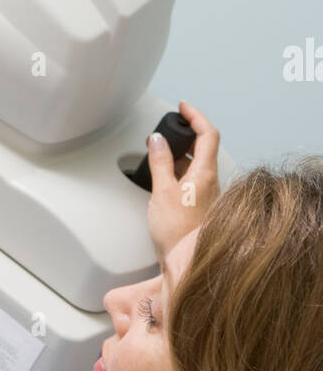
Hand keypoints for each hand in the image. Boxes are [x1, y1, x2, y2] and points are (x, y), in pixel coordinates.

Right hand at [147, 99, 220, 261]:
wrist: (186, 263)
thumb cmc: (178, 233)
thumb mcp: (162, 192)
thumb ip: (160, 163)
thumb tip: (158, 141)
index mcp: (205, 173)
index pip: (208, 133)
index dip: (196, 116)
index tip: (183, 107)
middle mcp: (211, 182)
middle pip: (204, 147)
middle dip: (186, 134)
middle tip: (169, 130)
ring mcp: (208, 195)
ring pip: (197, 164)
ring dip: (181, 154)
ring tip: (161, 153)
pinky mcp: (201, 207)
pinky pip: (193, 180)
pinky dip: (179, 171)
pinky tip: (165, 179)